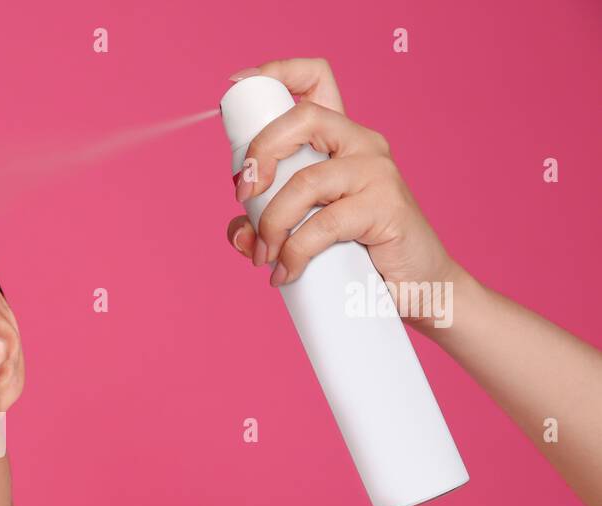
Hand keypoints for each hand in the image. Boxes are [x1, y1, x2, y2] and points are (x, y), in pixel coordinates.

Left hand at [224, 57, 463, 294]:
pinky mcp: (386, 206)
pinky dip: (295, 252)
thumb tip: (239, 233)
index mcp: (339, 139)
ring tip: (265, 257)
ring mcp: (377, 171)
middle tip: (243, 198)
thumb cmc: (357, 252)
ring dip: (272, 224)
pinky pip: (324, 224)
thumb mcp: (301, 231)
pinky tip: (286, 272)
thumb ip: (263, 225)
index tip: (239, 85)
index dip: (276, 72)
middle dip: (260, 155)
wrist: (415, 285)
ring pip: (305, 181)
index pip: (316, 78)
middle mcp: (361, 143)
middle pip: (302, 118)